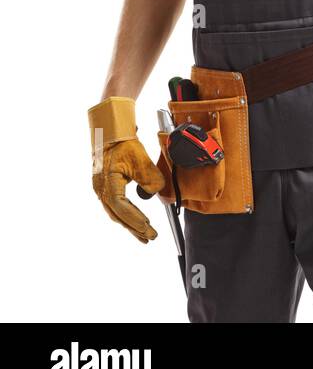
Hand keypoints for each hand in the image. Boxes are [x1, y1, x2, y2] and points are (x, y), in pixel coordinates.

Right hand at [90, 97, 165, 243]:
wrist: (112, 132)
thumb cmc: (123, 144)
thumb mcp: (140, 160)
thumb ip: (150, 178)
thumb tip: (155, 194)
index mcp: (107, 184)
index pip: (121, 208)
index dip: (135, 220)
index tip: (148, 229)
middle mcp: (101, 190)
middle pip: (118, 215)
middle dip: (134, 228)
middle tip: (150, 237)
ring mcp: (102, 189)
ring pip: (116, 212)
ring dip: (131, 223)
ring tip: (144, 233)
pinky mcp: (106, 187)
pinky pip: (117, 205)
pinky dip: (127, 214)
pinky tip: (136, 219)